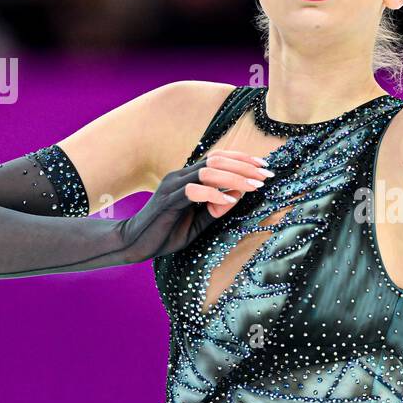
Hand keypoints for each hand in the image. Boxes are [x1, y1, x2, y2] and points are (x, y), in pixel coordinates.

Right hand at [116, 149, 274, 262]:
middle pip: (217, 160)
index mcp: (188, 177)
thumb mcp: (199, 221)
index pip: (218, 158)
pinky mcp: (167, 201)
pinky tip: (228, 201)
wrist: (135, 243)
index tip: (263, 167)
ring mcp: (173, 187)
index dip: (242, 159)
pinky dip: (213, 194)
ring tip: (254, 185)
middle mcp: (180, 176)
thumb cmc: (166, 232)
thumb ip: (217, 208)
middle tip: (267, 174)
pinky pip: (193, 191)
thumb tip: (239, 194)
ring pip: (208, 172)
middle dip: (245, 166)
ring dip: (234, 177)